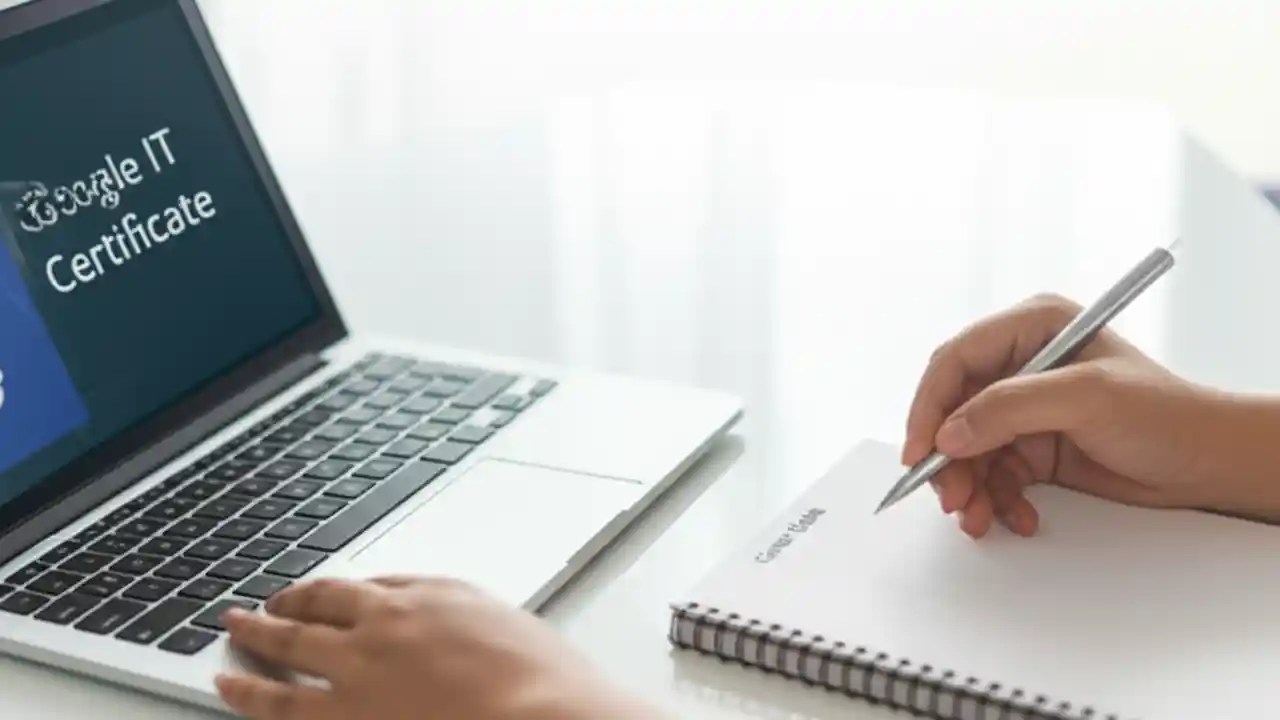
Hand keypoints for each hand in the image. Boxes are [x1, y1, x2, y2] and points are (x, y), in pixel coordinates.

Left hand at [216, 577, 661, 719]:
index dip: (336, 594)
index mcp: (428, 597)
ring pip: (287, 652)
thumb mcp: (506, 626)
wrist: (545, 715)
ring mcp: (359, 675)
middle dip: (283, 606)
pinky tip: (231, 692)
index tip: (323, 598)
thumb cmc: (543, 680)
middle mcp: (385, 626)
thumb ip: (460, 622)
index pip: (367, 587)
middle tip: (257, 607)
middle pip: (317, 607)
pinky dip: (251, 698)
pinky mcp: (344, 719)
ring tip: (228, 643)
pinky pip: (283, 709)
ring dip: (252, 645)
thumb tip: (442, 631)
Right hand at [903, 293, 1279, 537]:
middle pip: (954, 410)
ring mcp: (1025, 408)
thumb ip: (1010, 408)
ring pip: (968, 449)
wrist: (1208, 463)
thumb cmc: (1167, 413)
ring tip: (981, 517)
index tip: (920, 450)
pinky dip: (996, 499)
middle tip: (952, 496)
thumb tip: (949, 433)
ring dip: (970, 487)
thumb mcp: (1085, 398)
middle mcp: (1021, 364)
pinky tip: (1018, 516)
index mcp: (1032, 327)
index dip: (929, 405)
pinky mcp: (1033, 446)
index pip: (955, 361)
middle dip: (948, 458)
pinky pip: (993, 475)